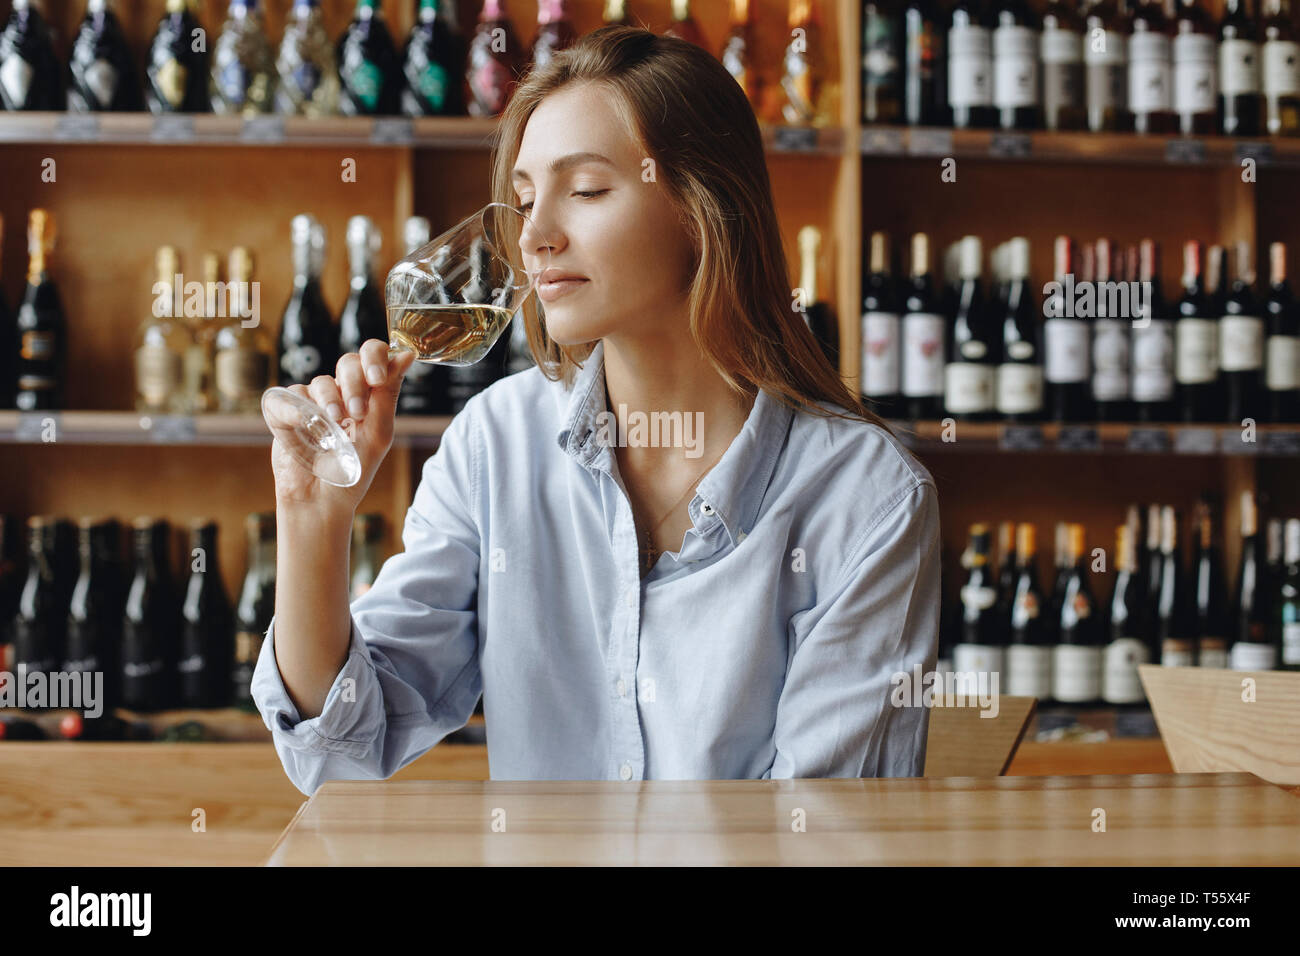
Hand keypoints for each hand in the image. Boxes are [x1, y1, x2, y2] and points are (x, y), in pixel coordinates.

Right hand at [270, 340, 416, 516]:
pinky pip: (291, 395)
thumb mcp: (378, 432)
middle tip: (357, 412)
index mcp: (368, 394)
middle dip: (355, 384)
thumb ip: (388, 393)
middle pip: (348, 362)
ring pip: (322, 381)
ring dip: (331, 399)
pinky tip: (307, 425)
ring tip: (335, 423)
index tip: (377, 377)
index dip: (375, 357)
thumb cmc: (354, 469)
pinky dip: (300, 408)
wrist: (323, 499)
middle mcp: (341, 392)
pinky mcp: (286, 411)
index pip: (373, 355)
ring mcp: (313, 400)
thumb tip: (408, 354)